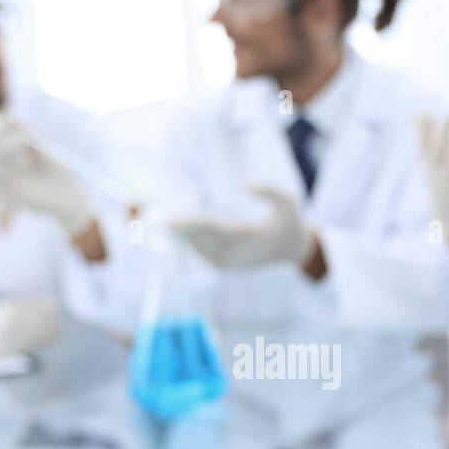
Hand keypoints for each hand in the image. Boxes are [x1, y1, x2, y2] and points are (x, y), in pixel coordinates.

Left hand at [168, 184, 315, 269]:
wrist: (290, 249)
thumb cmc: (287, 221)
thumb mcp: (288, 201)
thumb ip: (270, 190)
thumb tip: (245, 183)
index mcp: (250, 236)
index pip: (216, 230)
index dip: (193, 225)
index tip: (172, 221)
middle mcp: (236, 253)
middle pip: (201, 240)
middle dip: (180, 229)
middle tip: (158, 217)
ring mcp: (228, 262)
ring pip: (197, 247)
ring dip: (180, 235)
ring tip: (163, 220)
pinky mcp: (222, 265)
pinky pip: (200, 252)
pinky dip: (187, 240)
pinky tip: (176, 228)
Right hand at [417, 115, 448, 238]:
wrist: (447, 215)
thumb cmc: (441, 182)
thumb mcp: (432, 162)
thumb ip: (427, 139)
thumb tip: (418, 115)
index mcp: (428, 166)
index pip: (424, 145)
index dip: (425, 130)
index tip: (426, 114)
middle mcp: (433, 175)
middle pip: (437, 152)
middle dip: (443, 134)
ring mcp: (445, 185)